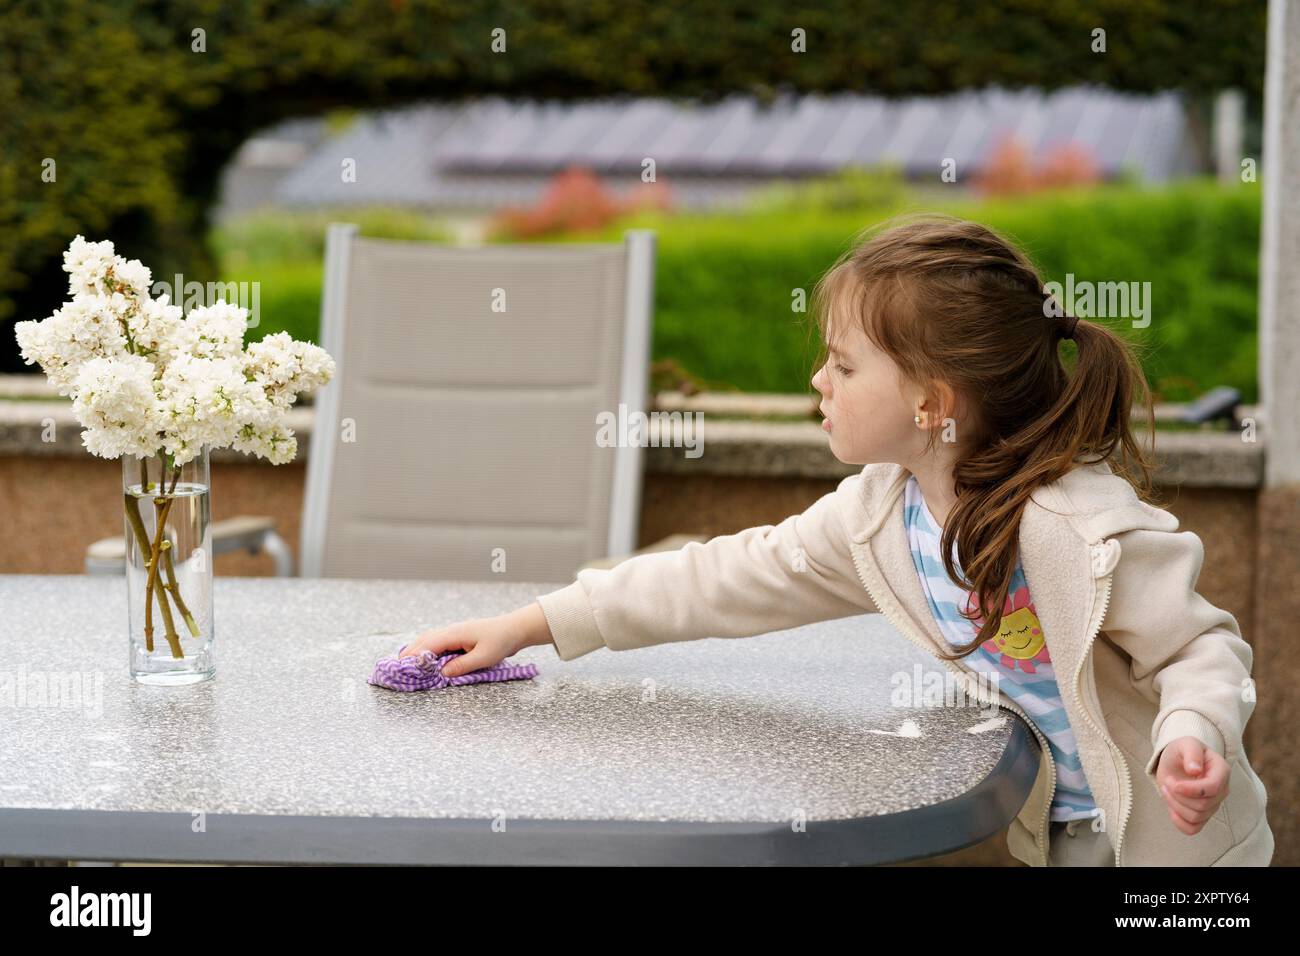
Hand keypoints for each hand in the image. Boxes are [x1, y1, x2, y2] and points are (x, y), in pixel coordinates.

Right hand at [398, 615, 523, 678]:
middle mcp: (451, 631)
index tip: (401, 667)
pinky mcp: (458, 636)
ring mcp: (454, 632)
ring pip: (429, 639)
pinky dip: (426, 647)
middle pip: (424, 640)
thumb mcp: (484, 657)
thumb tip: (443, 673)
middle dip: (409, 653)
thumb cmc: (501, 641)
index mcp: (454, 634)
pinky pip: (437, 641)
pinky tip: (424, 655)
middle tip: (395, 667)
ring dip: (416, 649)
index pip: (428, 645)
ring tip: (404, 662)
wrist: (514, 629)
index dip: (414, 657)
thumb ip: (463, 665)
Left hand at [1155, 736, 1229, 835]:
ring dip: (1175, 804)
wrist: (1178, 760)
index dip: (1191, 789)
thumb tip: (1195, 770)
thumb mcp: (1186, 744)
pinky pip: (1193, 828)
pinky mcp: (1201, 815)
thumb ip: (1192, 753)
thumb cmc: (1184, 750)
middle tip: (1166, 781)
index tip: (1172, 783)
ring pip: (1196, 817)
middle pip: (1203, 805)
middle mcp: (1221, 790)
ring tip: (1166, 788)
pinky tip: (1170, 807)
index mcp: (1221, 772)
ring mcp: (1213, 805)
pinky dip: (1178, 822)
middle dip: (1178, 795)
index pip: (1212, 788)